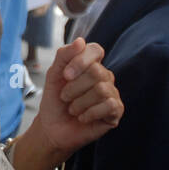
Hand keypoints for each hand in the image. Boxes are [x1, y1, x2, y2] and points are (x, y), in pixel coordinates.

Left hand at [21, 40, 122, 169]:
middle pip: (96, 72)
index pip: (95, 50)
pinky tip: (82, 117)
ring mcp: (112, 93)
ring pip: (101, 90)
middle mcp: (104, 77)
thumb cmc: (54, 101)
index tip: (65, 75)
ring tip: (73, 109)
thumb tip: (80, 40)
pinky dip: (90, 113)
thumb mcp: (54, 75)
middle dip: (74, 87)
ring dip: (80, 102)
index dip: (80, 61)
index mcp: (91, 65)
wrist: (52, 129)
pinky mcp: (116, 111)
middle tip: (64, 97)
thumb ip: (64, 55)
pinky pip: (109, 105)